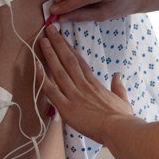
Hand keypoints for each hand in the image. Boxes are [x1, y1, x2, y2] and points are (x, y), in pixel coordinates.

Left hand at [38, 26, 133, 144]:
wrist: (119, 129)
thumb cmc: (121, 117)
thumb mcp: (123, 99)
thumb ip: (118, 86)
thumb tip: (118, 75)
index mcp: (94, 83)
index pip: (79, 61)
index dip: (69, 48)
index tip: (62, 38)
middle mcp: (82, 85)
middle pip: (68, 60)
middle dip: (58, 44)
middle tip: (49, 29)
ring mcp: (74, 95)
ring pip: (59, 71)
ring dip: (50, 55)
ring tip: (42, 41)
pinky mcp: (67, 107)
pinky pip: (52, 91)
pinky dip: (43, 79)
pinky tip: (36, 67)